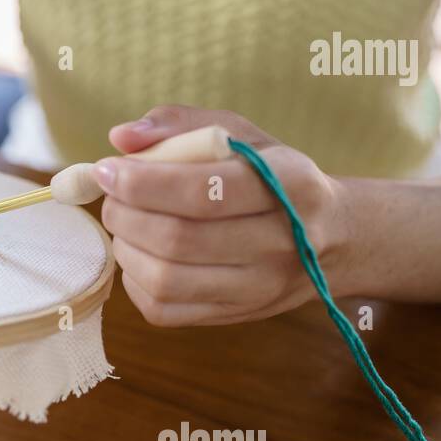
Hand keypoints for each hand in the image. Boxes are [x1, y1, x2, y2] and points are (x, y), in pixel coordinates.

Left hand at [96, 105, 348, 325]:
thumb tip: (120, 137)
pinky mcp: (236, 316)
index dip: (143, 182)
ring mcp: (260, 287)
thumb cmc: (271, 175)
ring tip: (124, 223)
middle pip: (178, 238)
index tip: (108, 169)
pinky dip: (134, 280)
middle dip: (125, 214)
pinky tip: (140, 254)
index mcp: (289, 183)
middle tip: (111, 196)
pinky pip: (164, 308)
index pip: (203, 191)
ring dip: (126, 247)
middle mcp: (282, 241)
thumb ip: (179, 125)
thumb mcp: (240, 134)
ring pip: (166, 279)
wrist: (332, 238)